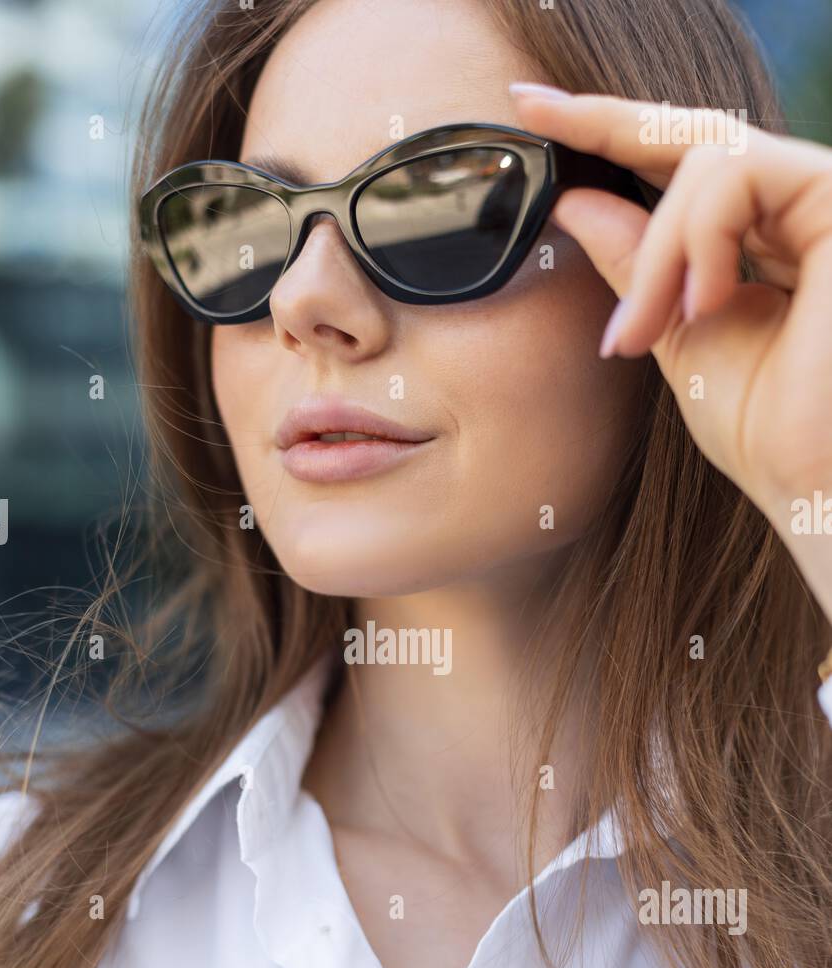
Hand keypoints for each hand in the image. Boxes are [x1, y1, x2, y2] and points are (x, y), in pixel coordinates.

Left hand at [509, 85, 831, 625]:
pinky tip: (698, 307)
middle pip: (694, 139)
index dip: (614, 129)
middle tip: (533, 111)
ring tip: (643, 332)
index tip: (535, 109)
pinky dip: (694, 240)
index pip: (687, 165)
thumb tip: (576, 202)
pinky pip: (735, 175)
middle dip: (607, 127)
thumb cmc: (770, 434)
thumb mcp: (680, 339)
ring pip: (706, 162)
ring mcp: (826, 199)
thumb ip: (639, 269)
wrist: (818, 489)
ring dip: (655, 251)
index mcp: (773, 237)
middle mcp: (805, 208)